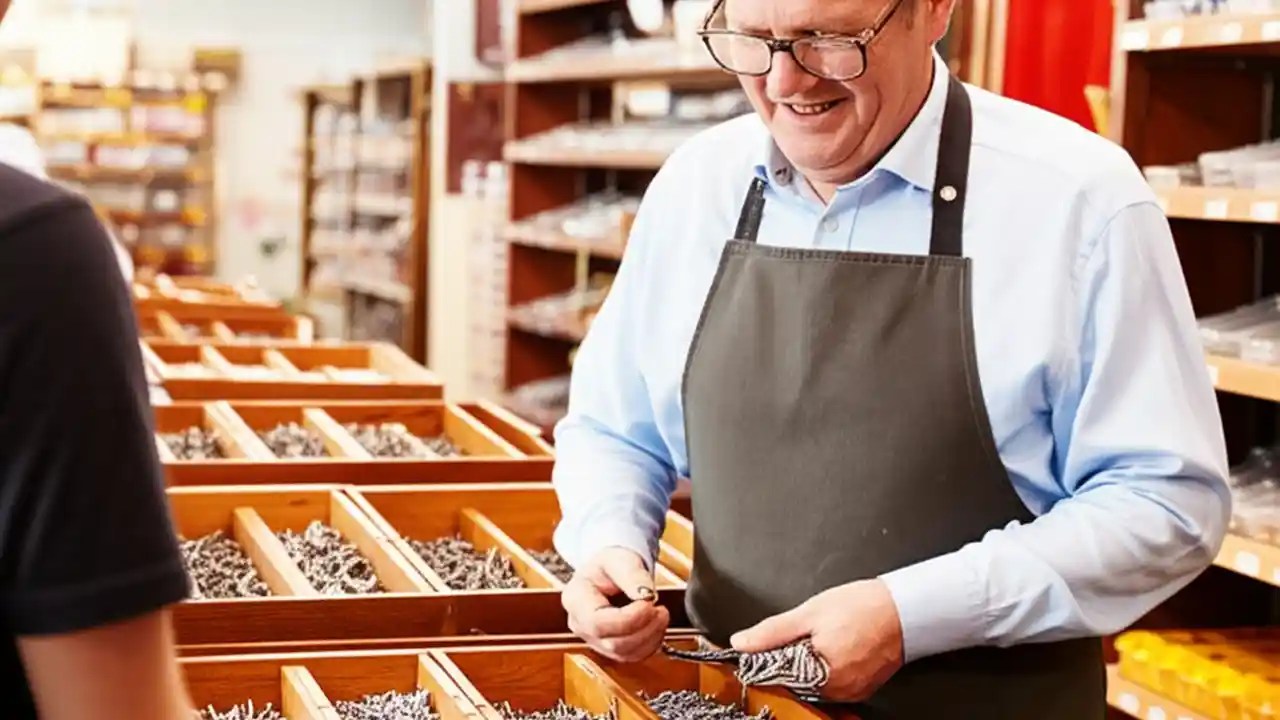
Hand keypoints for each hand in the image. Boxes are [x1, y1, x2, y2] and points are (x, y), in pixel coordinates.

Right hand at [562, 547, 670, 661]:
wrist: (612, 571)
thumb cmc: (611, 564)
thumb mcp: (620, 559)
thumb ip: (632, 575)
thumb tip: (646, 595)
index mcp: (576, 599)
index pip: (598, 623)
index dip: (629, 619)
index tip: (649, 602)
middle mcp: (580, 624)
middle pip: (613, 643)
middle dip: (644, 629)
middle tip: (660, 608)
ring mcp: (594, 639)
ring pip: (625, 654)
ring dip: (651, 637)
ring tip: (660, 613)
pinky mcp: (610, 648)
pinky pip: (633, 656)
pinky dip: (651, 643)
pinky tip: (656, 625)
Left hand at [730, 579, 904, 701]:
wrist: (906, 608)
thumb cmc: (862, 606)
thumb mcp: (809, 613)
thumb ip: (772, 632)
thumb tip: (741, 643)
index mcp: (820, 674)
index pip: (777, 677)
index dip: (770, 657)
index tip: (770, 642)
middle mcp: (837, 691)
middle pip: (796, 681)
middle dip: (793, 658)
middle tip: (807, 631)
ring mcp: (852, 692)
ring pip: (814, 682)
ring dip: (811, 663)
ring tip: (826, 636)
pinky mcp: (862, 688)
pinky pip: (834, 682)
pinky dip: (829, 666)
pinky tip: (837, 645)